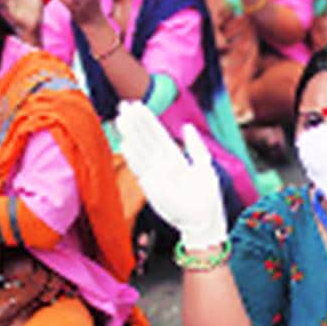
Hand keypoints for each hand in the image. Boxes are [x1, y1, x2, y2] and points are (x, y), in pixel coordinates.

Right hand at [116, 102, 226, 248]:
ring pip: (142, 151)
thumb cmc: (206, 197)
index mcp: (175, 159)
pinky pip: (142, 170)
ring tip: (121, 119)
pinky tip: (126, 144)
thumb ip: (196, 146)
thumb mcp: (204, 166)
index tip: (137, 105)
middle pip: (147, 140)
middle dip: (136, 123)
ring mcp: (156, 176)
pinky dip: (134, 158)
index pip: (159, 135)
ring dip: (131, 135)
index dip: (148, 120)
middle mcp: (162, 165)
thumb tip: (187, 126)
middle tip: (123, 105)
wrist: (204, 220)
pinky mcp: (153, 188)